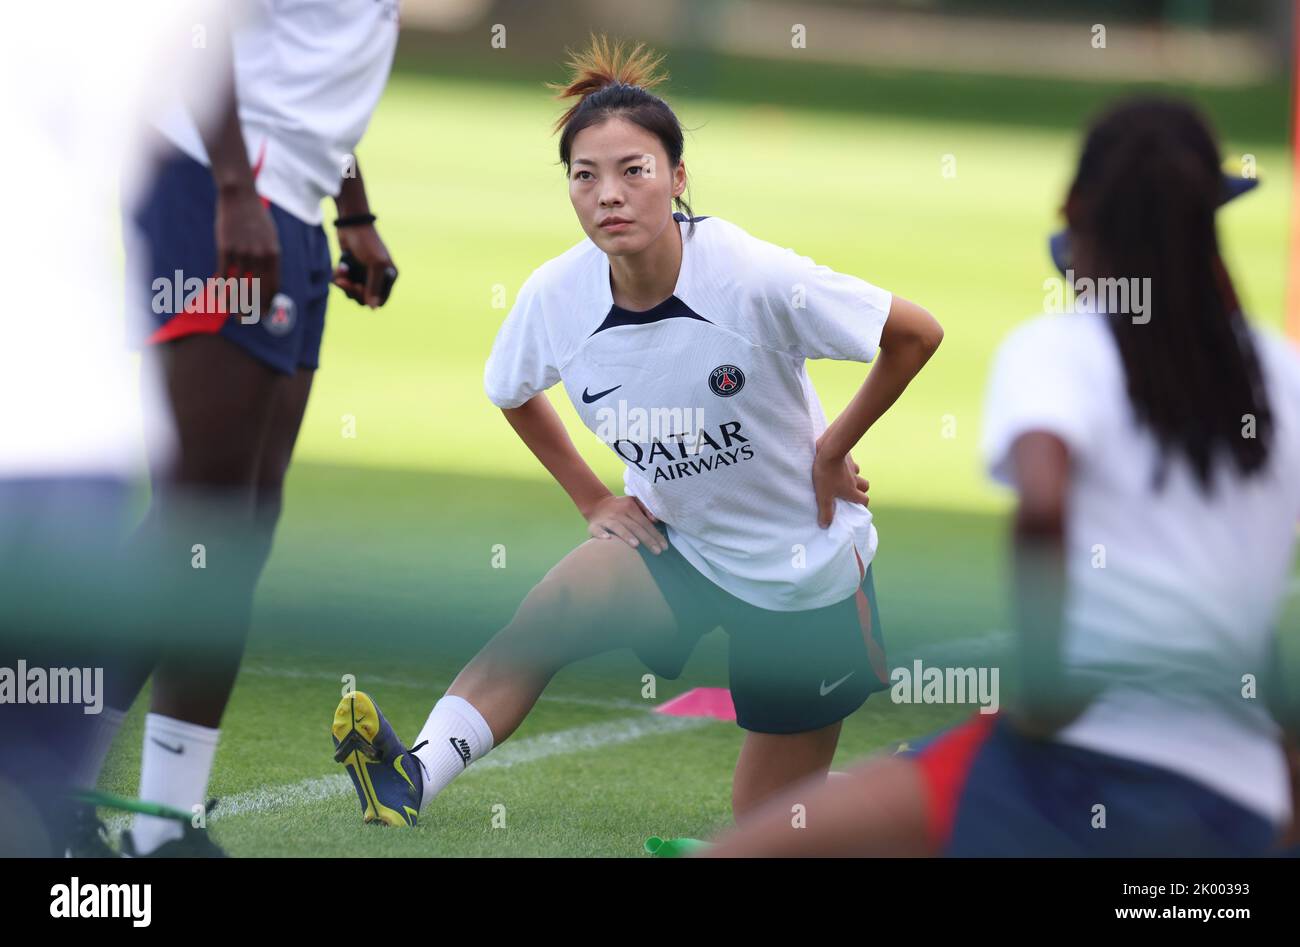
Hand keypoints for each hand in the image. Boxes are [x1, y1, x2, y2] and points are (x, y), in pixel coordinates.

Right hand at [215, 183, 279, 315]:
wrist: (240, 197)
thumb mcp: (271, 238)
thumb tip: (270, 279)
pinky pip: (223, 274)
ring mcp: (242, 253)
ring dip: (237, 305)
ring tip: (235, 316)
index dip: (269, 302)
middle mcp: (260, 256)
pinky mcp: (225, 249)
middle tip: (249, 319)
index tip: (265, 313)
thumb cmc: (256, 218)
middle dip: (254, 309)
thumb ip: (270, 258)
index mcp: (274, 255)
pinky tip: (219, 298)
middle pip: (258, 290)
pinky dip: (221, 289)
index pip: (274, 286)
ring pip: (239, 286)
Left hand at [334, 224, 397, 307]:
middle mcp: (378, 278)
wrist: (350, 224)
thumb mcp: (375, 264)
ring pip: (352, 292)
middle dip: (352, 290)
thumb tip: (374, 308)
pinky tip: (338, 267)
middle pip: (364, 299)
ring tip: (340, 271)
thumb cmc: (366, 242)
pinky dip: (339, 277)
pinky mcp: (351, 271)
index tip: (359, 287)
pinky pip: (344, 284)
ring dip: (343, 283)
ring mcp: (363, 274)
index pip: (380, 301)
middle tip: (344, 281)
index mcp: (389, 277)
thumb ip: (375, 287)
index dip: (368, 299)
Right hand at [584, 495, 666, 553]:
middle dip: (647, 539)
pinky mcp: (594, 525)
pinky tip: (607, 539)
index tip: (664, 547)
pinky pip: (597, 530)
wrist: (597, 504)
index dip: (655, 534)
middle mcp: (619, 513)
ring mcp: (606, 519)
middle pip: (635, 527)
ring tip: (636, 545)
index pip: (645, 523)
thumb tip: (656, 520)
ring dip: (626, 535)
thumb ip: (646, 509)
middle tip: (657, 551)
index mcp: (630, 507)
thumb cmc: (620, 507)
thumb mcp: (634, 502)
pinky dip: (601, 534)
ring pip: (617, 527)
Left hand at [812, 434, 869, 527]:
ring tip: (841, 479)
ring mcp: (852, 467)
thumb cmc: (827, 474)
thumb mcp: (823, 496)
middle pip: (865, 486)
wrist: (829, 450)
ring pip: (858, 474)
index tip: (854, 508)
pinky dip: (845, 465)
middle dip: (860, 490)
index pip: (864, 501)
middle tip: (847, 492)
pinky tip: (836, 465)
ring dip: (853, 477)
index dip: (861, 505)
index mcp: (852, 490)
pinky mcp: (847, 456)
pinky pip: (850, 462)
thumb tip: (825, 526)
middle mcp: (855, 480)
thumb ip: (825, 511)